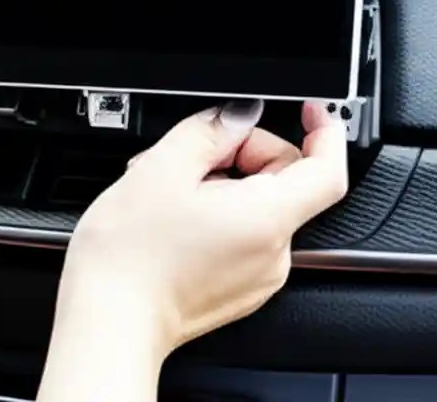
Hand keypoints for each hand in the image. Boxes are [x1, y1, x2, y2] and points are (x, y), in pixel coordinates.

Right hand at [58, 99, 346, 355]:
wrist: (108, 322)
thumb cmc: (128, 259)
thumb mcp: (161, 169)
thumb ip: (209, 131)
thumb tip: (236, 117)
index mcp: (265, 218)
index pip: (328, 169)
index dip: (325, 131)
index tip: (311, 112)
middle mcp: (272, 254)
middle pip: (287, 183)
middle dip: (246, 155)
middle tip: (194, 156)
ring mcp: (257, 277)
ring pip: (260, 207)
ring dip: (224, 186)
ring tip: (170, 191)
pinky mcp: (238, 291)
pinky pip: (244, 236)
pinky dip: (218, 215)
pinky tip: (175, 217)